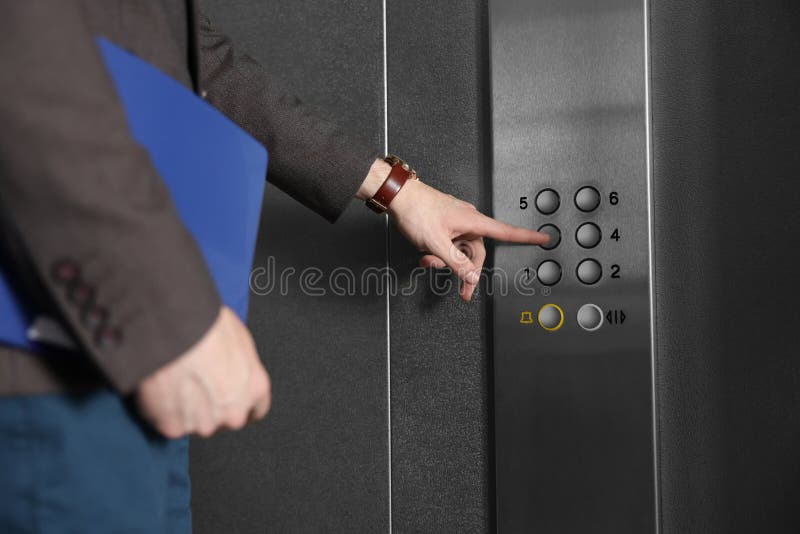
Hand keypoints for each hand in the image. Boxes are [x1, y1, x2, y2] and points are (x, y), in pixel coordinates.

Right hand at [135, 306, 270, 437]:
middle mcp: (234, 413)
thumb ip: (240, 363)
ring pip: (196, 423)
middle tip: (194, 385)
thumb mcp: (239, 337)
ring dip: (186, 411)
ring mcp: (204, 424)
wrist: (173, 330)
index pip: (255, 410)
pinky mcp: (175, 428)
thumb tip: (230, 365)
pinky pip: (168, 423)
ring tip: (174, 383)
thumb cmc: (206, 325)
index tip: (229, 399)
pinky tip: (159, 390)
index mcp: (256, 388)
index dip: (240, 403)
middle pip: (225, 419)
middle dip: (212, 407)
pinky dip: (162, 412)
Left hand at [358, 159, 548, 300]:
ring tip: (429, 262)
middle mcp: (468, 221)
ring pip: (461, 250)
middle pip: (478, 253)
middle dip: (468, 272)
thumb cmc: (417, 211)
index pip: (507, 232)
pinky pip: (450, 244)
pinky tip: (427, 254)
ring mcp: (456, 222)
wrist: (398, 196)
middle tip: (463, 292)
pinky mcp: (445, 224)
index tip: (544, 238)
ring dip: (448, 262)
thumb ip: (455, 262)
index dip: (527, 237)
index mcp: (473, 221)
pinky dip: (441, 253)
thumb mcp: (436, 242)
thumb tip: (471, 276)